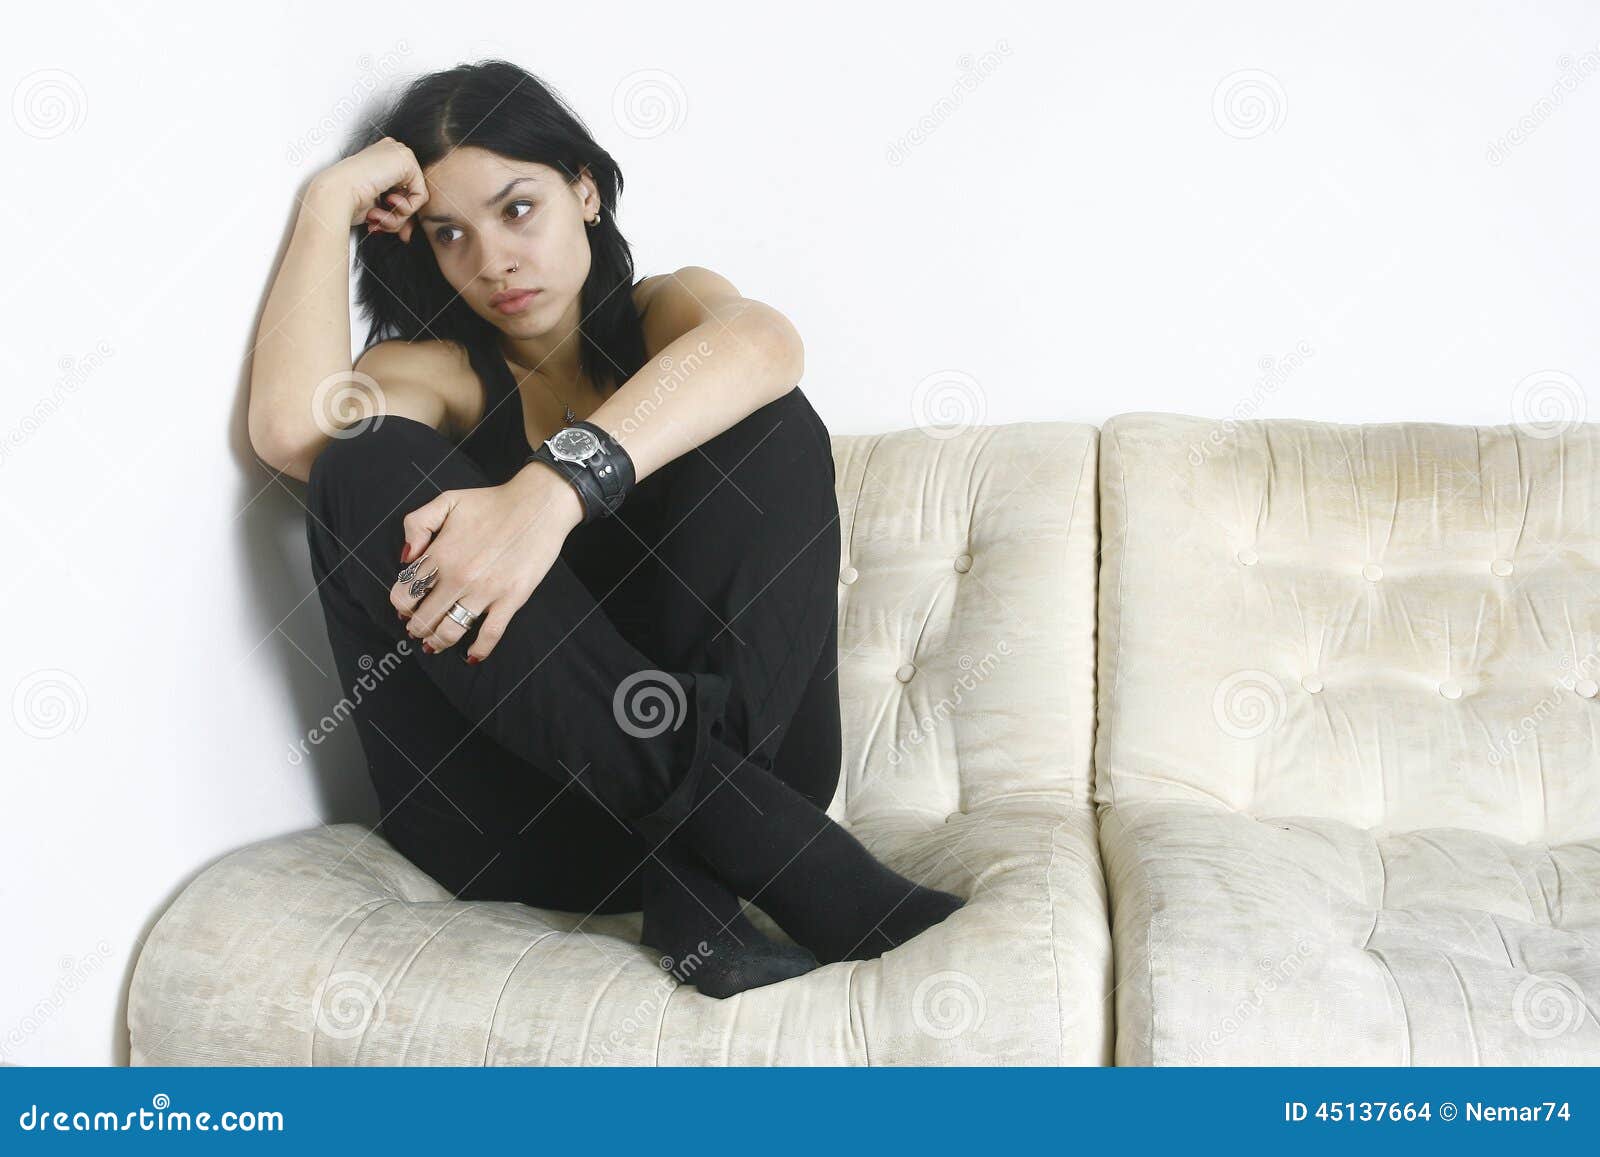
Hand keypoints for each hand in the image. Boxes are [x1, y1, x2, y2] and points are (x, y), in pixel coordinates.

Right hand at [309, 136, 428, 243]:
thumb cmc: (346, 200)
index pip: (401, 190)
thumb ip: (394, 212)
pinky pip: (421, 195)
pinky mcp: (406, 160)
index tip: (381, 226)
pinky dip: (406, 208)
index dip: (394, 213)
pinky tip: (387, 202)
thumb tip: (408, 233)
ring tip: (378, 215)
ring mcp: (398, 153)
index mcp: (380, 159)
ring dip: (398, 215)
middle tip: (380, 224)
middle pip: (409, 194)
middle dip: (397, 217)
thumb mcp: (375, 205)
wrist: (336, 193)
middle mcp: (390, 153)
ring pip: (415, 196)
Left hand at [390, 464, 585, 661]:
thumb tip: (406, 558)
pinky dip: (478, 650)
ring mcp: (484, 592)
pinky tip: (472, 655)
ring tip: (435, 644)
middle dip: (416, 628)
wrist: (537, 504)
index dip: (401, 606)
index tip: (407, 608)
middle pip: (424, 619)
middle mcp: (457, 578)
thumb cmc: (492, 502)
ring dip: (438, 642)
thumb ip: (416, 525)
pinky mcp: (510, 599)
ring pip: (451, 631)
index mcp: (439, 555)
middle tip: (419, 629)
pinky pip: (490, 635)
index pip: (404, 594)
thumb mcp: (446, 501)